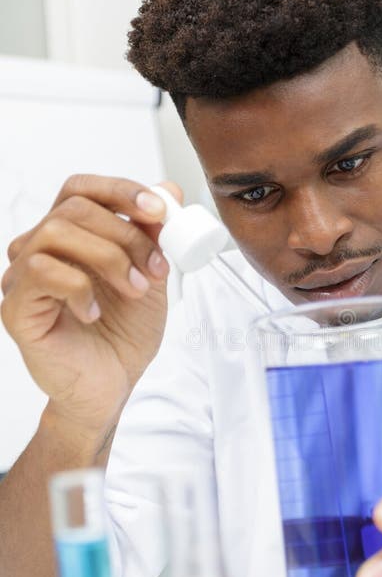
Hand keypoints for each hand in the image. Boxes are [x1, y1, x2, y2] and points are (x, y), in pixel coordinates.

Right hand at [1, 174, 182, 431]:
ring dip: (108, 258)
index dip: (120, 190)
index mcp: (71, 236)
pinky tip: (95, 312)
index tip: (159, 210)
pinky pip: (40, 273)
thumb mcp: (153, 276)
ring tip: (135, 291)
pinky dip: (78, 287)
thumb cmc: (123, 334)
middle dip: (126, 233)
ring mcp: (24, 277)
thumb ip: (156, 234)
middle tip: (156, 268)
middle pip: (73, 208)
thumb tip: (169, 189)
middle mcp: (41, 249)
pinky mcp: (17, 307)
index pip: (82, 190)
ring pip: (55, 233)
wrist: (111, 386)